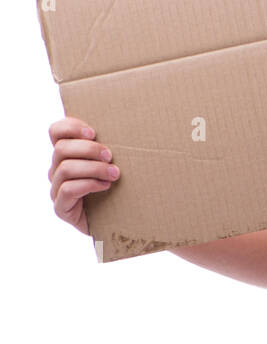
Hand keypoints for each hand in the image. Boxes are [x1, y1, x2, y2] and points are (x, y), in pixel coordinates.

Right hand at [48, 117, 119, 235]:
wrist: (121, 221)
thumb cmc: (122, 186)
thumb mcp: (117, 162)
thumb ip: (114, 145)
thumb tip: (133, 122)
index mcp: (68, 154)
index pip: (56, 131)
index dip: (71, 127)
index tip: (94, 132)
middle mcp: (58, 169)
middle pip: (61, 149)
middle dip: (89, 149)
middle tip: (110, 155)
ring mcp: (57, 189)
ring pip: (65, 168)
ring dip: (94, 168)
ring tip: (114, 173)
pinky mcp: (61, 208)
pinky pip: (68, 190)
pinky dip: (89, 184)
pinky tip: (105, 186)